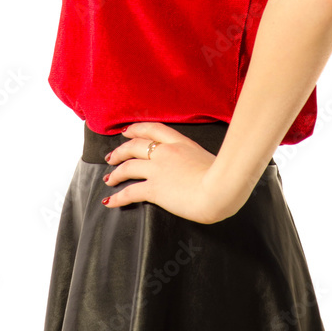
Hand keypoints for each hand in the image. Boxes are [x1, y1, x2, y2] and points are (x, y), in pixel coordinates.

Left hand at [101, 121, 242, 223]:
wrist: (220, 188)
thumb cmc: (222, 176)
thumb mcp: (208, 158)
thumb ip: (196, 158)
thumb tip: (196, 167)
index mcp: (180, 142)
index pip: (153, 129)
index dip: (137, 129)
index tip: (127, 131)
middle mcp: (165, 152)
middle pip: (135, 145)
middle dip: (120, 150)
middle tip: (112, 156)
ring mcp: (158, 169)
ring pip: (128, 166)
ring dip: (115, 172)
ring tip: (109, 178)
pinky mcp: (155, 189)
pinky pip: (130, 192)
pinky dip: (117, 197)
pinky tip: (109, 201)